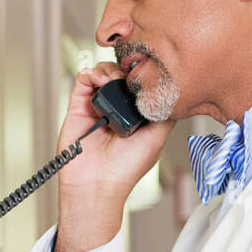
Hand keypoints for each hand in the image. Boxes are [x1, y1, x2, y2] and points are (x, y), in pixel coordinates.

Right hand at [53, 62, 171, 251]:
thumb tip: (172, 91)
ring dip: (110, 69)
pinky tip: (100, 81)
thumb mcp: (158, 138)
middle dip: (127, 69)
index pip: (140, 84)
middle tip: (131, 76)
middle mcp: (116, 108)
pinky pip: (84, 78)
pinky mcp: (79, 105)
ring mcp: (97, 105)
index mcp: (135, 115)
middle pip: (122, 73)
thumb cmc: (126, 169)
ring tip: (115, 80)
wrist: (97, 183)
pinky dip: (92, 72)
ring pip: (103, 71)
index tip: (148, 73)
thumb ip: (166, 114)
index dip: (144, 74)